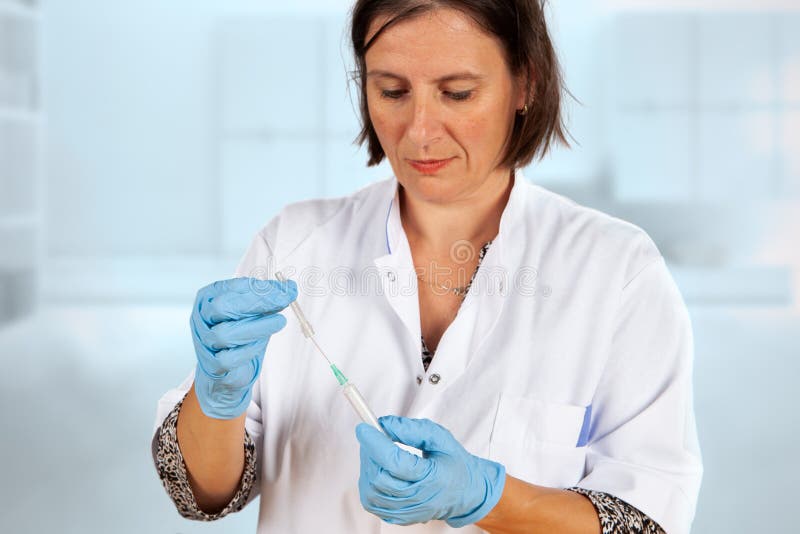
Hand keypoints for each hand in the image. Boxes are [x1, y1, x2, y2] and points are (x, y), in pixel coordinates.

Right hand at [190, 277, 296, 418]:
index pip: (231, 287)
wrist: (226, 369)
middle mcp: (201, 318)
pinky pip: (228, 358)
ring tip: (280, 321)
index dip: (260, 287)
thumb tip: (290, 288)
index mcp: (208, 298)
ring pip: (225, 333)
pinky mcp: (212, 366)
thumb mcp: (252, 311)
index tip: (285, 289)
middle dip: (256, 302)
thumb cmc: (239, 333)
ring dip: (257, 326)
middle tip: (283, 300)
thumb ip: (268, 298)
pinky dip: (249, 350)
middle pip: (222, 306)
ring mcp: (204, 342)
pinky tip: (262, 343)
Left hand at [356, 416, 505, 526]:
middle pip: (380, 478)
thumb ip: (413, 429)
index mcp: (434, 479)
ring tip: (377, 452)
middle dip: (369, 453)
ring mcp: (407, 512)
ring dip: (368, 467)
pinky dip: (369, 483)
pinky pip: (372, 502)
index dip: (375, 443)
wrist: (465, 493)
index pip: (395, 463)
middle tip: (372, 436)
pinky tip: (379, 469)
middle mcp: (419, 500)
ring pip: (371, 492)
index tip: (364, 427)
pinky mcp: (398, 518)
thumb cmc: (454, 463)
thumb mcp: (440, 438)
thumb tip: (384, 424)